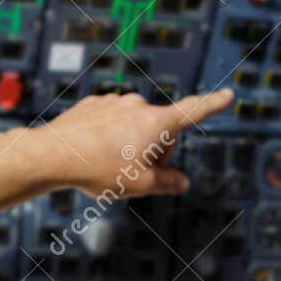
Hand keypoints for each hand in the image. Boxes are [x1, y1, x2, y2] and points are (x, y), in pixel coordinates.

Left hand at [13, 88, 233, 198]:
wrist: (52, 155)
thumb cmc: (98, 170)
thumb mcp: (140, 186)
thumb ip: (167, 184)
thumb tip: (182, 183)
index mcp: (156, 123)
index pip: (192, 112)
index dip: (213, 105)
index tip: (228, 94)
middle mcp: (137, 105)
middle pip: (160, 131)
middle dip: (156, 152)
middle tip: (136, 176)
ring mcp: (113, 103)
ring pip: (133, 127)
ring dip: (131, 145)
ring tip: (109, 167)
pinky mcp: (93, 105)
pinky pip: (111, 123)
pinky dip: (109, 138)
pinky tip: (94, 155)